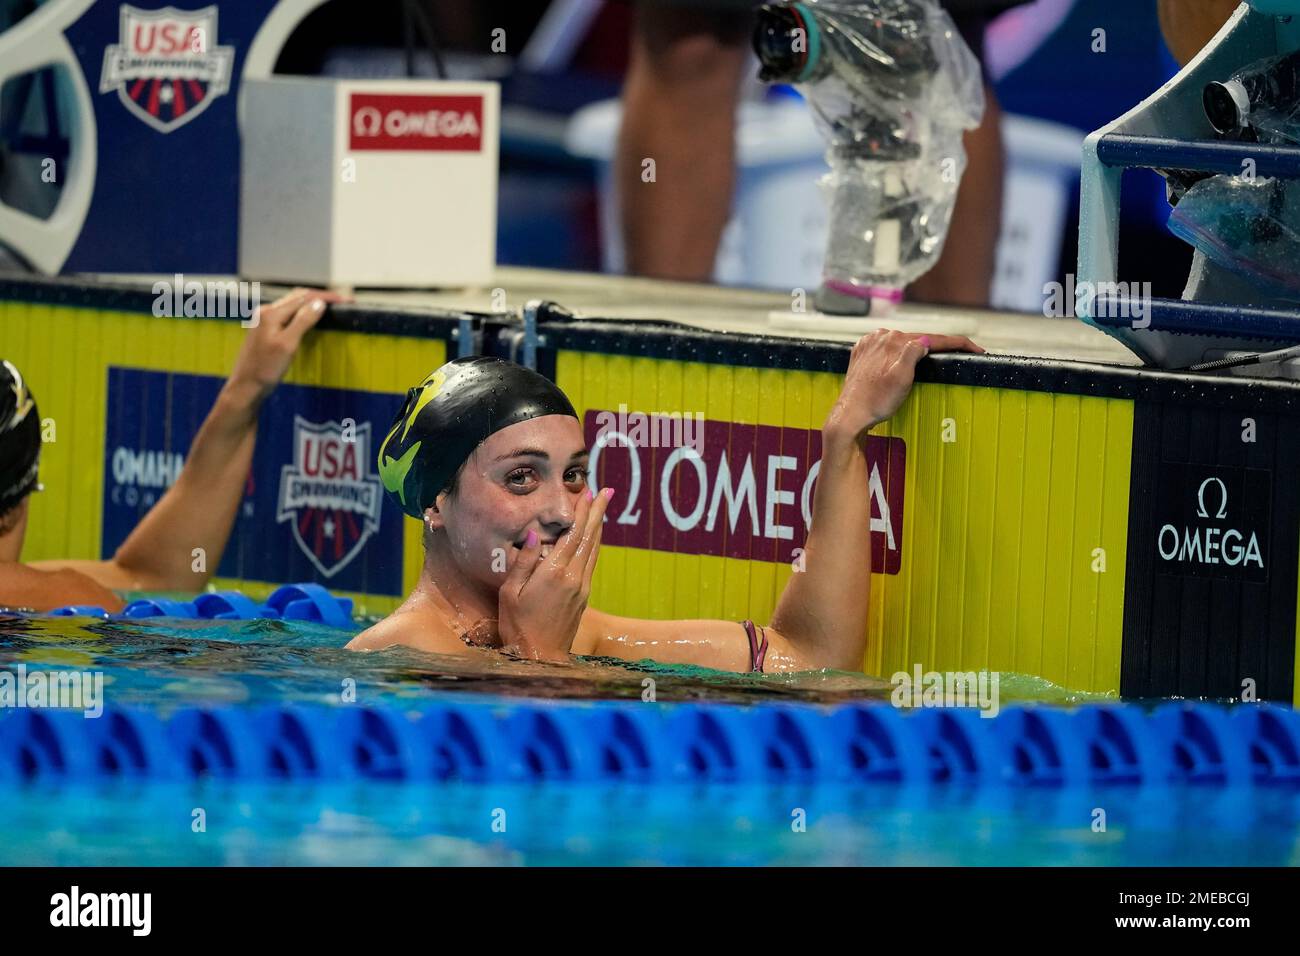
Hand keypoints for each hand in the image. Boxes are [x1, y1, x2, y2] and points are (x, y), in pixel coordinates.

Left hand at [225, 288, 351, 406]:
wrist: (246, 386)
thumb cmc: (265, 369)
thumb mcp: (288, 345)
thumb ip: (303, 321)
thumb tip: (320, 303)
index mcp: (271, 313)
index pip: (305, 298)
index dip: (327, 297)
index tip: (347, 301)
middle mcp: (267, 311)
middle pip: (299, 296)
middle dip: (321, 296)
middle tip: (343, 301)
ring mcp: (264, 319)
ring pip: (293, 303)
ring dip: (312, 301)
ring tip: (331, 305)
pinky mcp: (266, 329)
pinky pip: (288, 312)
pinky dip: (303, 310)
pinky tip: (310, 315)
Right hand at [498, 487, 610, 660]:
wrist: (540, 656)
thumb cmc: (518, 626)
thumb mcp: (511, 592)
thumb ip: (525, 561)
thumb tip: (536, 534)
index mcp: (555, 573)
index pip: (573, 534)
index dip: (582, 512)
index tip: (589, 492)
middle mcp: (574, 578)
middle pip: (590, 538)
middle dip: (598, 512)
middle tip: (607, 492)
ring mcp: (581, 588)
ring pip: (594, 550)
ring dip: (598, 527)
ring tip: (602, 508)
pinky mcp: (583, 597)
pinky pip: (591, 563)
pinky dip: (594, 545)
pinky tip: (593, 538)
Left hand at [823, 329, 983, 443]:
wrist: (851, 415)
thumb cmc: (876, 401)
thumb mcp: (902, 379)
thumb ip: (913, 353)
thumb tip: (925, 340)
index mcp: (893, 341)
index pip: (933, 339)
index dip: (958, 344)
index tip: (976, 349)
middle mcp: (880, 337)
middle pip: (917, 340)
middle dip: (936, 348)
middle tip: (956, 356)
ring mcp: (869, 345)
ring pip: (901, 344)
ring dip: (915, 351)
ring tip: (930, 362)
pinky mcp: (861, 354)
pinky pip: (886, 349)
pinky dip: (897, 354)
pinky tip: (900, 363)